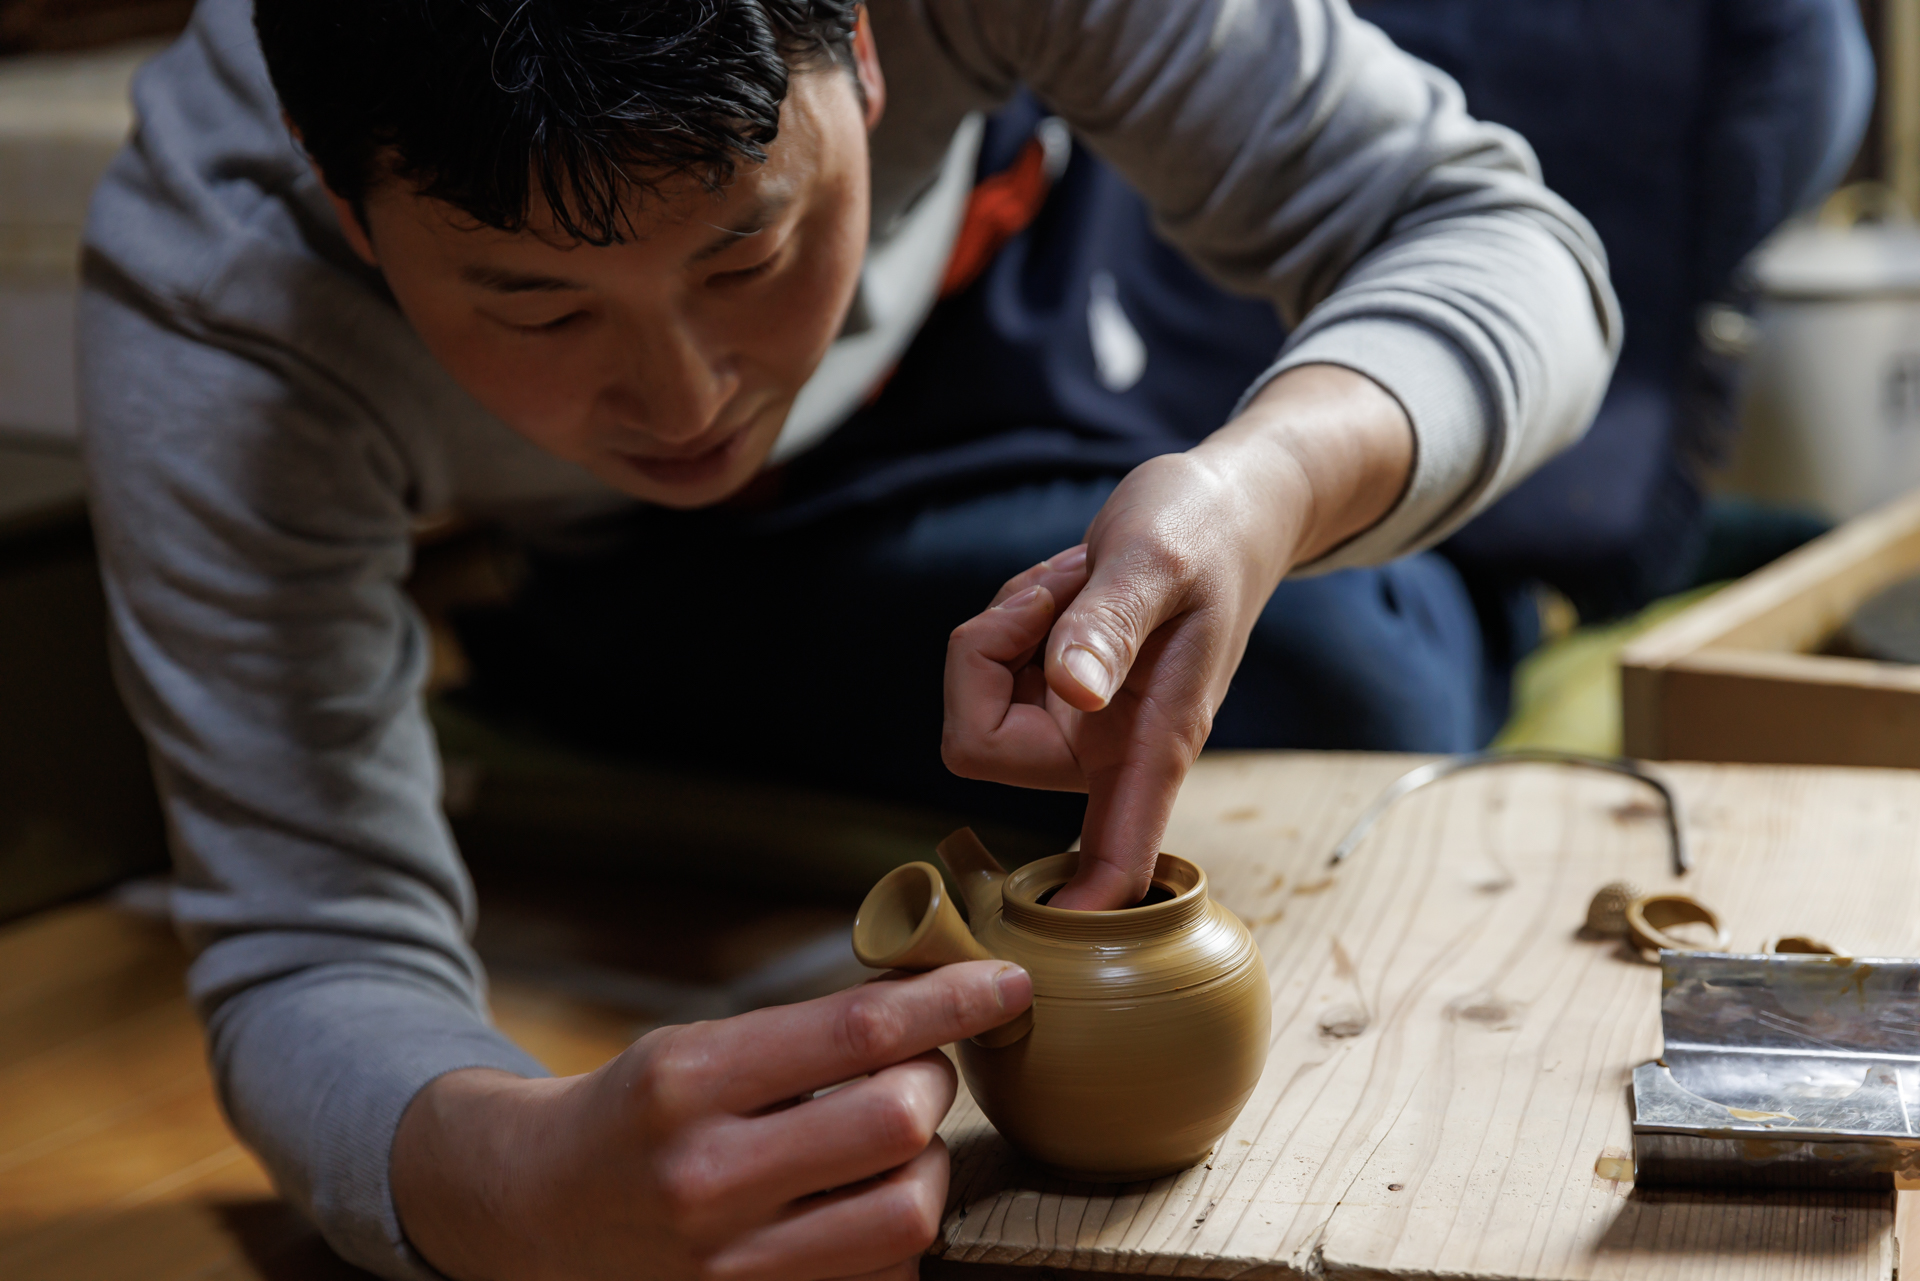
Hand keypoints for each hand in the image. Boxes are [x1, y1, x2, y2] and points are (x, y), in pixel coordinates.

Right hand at [391, 960, 1032, 1280]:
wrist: (536, 1214)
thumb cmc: (635, 1116)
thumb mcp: (696, 1048)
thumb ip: (806, 1037)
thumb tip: (937, 1003)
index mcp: (688, 1083)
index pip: (858, 1031)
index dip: (951, 1001)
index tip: (1005, 982)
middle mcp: (706, 1178)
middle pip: (898, 1124)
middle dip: (935, 1086)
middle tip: (918, 1073)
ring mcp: (729, 1265)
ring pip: (908, 1213)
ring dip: (928, 1167)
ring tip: (894, 1145)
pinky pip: (885, 1280)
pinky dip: (899, 1237)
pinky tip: (864, 1206)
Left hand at [942, 365, 1411, 908]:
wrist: (1227, 506)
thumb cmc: (1204, 532)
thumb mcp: (1154, 561)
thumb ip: (1110, 625)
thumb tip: (1072, 693)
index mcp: (1148, 741)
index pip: (1113, 856)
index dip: (1078, 907)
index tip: (1041, 947)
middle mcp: (1104, 747)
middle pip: (976, 743)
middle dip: (989, 653)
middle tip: (1060, 596)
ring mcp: (1077, 723)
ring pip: (976, 696)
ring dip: (1007, 628)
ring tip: (1080, 588)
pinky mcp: (1058, 693)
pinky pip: (988, 666)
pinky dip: (1011, 621)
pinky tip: (1067, 592)